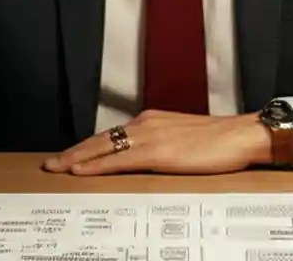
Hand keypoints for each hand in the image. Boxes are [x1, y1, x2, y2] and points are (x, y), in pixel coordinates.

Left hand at [42, 110, 272, 175]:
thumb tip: (150, 160)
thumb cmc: (220, 141)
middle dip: (74, 152)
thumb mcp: (184, 140)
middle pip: (100, 139)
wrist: (241, 135)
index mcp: (152, 121)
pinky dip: (96, 166)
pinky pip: (118, 160)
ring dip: (77, 159)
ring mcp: (149, 136)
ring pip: (102, 148)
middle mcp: (145, 124)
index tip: (71, 156)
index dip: (89, 146)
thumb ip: (163, 145)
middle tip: (51, 164)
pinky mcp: (156, 152)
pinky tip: (81, 171)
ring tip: (57, 168)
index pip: (112, 135)